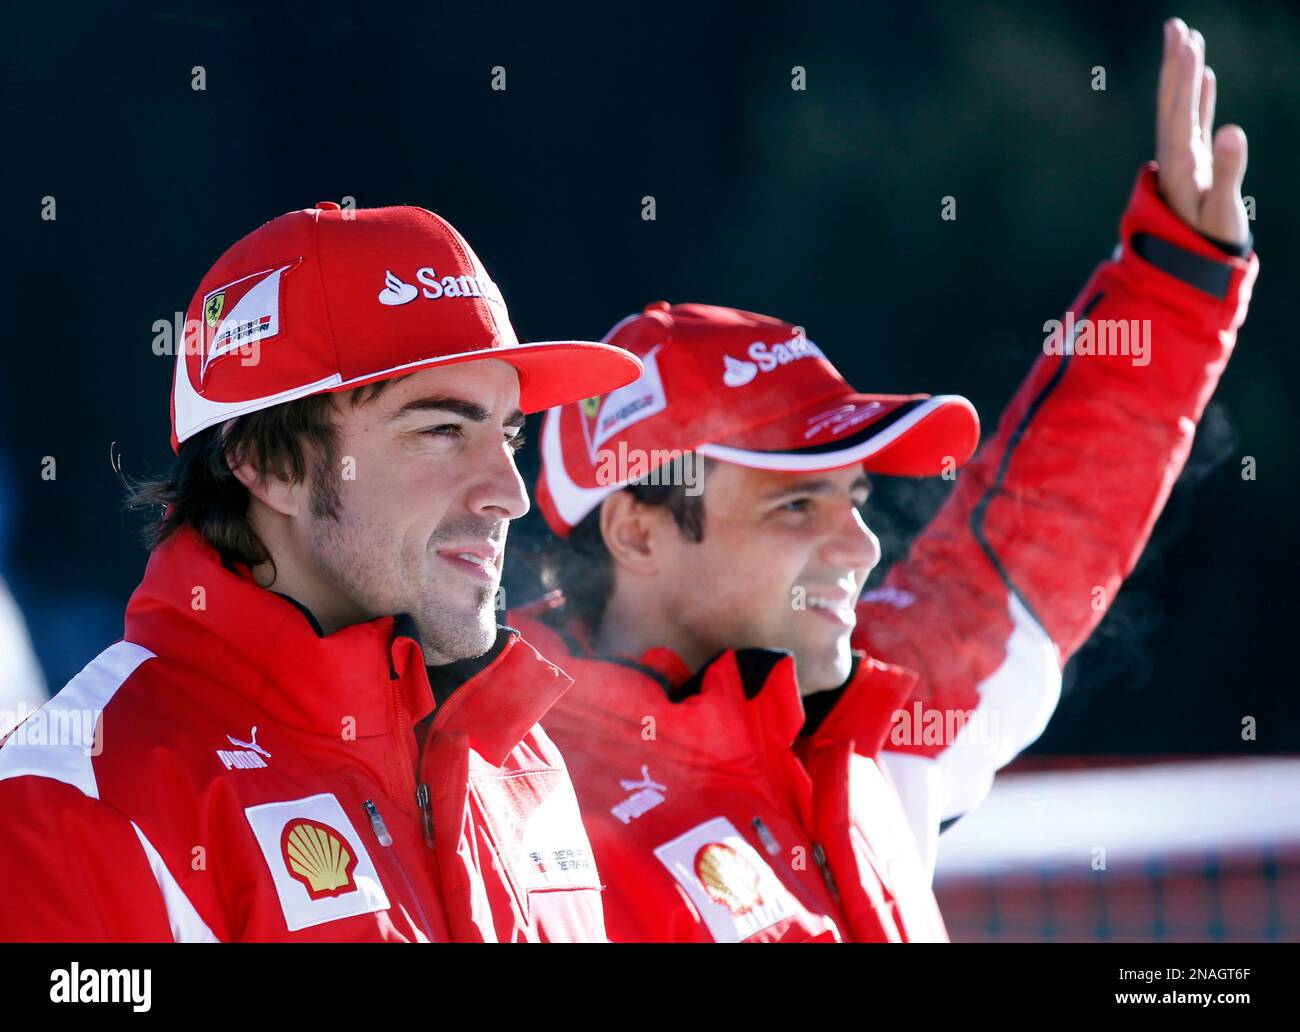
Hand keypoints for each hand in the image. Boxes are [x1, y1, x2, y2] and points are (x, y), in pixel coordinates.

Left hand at [1155, 18, 1249, 245]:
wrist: (1189, 272)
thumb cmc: (1207, 246)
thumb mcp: (1220, 212)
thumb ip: (1228, 172)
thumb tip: (1233, 130)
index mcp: (1179, 167)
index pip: (1180, 114)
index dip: (1185, 80)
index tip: (1188, 45)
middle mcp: (1175, 160)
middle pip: (1172, 105)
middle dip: (1174, 66)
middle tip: (1175, 27)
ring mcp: (1183, 161)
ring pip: (1180, 109)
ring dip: (1182, 76)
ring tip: (1186, 39)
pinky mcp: (1194, 166)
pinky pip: (1195, 123)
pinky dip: (1199, 98)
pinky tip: (1206, 78)